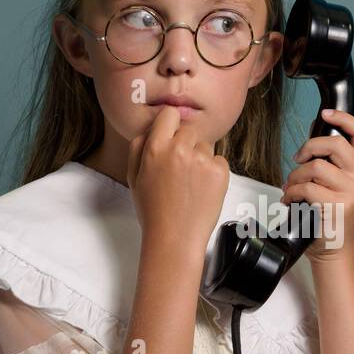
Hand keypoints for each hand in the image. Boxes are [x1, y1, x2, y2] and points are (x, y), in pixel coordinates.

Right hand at [127, 105, 229, 256]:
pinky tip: (202, 190)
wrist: (175, 238)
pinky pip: (220, 161)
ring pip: (206, 146)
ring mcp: (202, 160)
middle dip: (187, 144)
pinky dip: (214, 172)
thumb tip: (149, 129)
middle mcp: (179, 149)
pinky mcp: (220, 172)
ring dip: (201, 159)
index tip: (173, 136)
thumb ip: (138, 148)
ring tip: (191, 184)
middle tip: (181, 169)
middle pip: (190, 130)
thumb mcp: (134, 178)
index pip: (170, 115)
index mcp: (155, 148)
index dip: (171, 125)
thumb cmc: (153, 211)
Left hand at [280, 109, 353, 264]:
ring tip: (291, 188)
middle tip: (298, 160)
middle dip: (308, 148)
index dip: (344, 119)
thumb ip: (330, 161)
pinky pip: (306, 187)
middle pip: (334, 145)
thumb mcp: (337, 186)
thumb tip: (314, 132)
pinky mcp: (337, 205)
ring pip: (315, 167)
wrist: (334, 251)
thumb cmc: (330, 218)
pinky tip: (290, 201)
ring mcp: (352, 192)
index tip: (327, 113)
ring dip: (295, 177)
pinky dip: (291, 193)